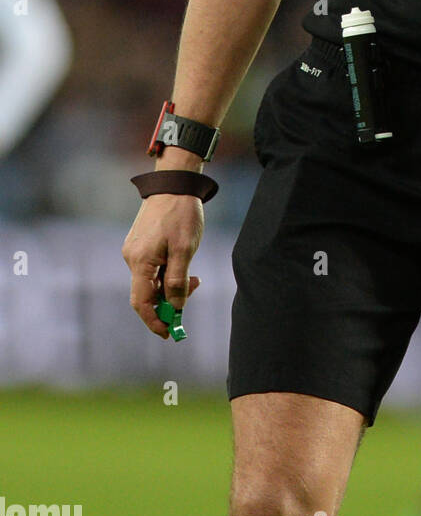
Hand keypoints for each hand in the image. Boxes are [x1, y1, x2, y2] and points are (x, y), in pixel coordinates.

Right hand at [122, 194, 203, 338]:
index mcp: (140, 262)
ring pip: (150, 281)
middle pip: (146, 294)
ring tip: (194, 277)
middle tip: (191, 295)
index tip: (169, 332)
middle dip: (167, 302)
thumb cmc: (181, 214)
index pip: (141, 303)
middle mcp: (131, 258)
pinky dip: (166, 274)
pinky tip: (183, 266)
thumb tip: (176, 306)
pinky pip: (151, 268)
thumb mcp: (185, 249)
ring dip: (170, 286)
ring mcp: (134, 250)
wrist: (174, 183)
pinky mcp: (139, 244)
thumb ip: (178, 280)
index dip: (154, 321)